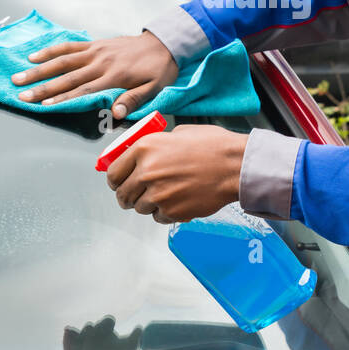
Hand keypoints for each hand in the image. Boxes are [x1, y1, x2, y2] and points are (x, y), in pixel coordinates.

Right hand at [10, 31, 178, 118]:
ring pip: (62, 60)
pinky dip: (51, 50)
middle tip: (21, 94)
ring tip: (19, 75)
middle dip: (42, 86)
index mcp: (114, 76)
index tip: (43, 104)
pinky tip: (35, 56)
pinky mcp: (94, 44)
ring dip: (39, 68)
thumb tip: (115, 113)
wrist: (164, 43)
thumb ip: (133, 100)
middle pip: (66, 76)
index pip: (83, 90)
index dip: (62, 98)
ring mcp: (95, 51)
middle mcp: (100, 62)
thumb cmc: (158, 70)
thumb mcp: (154, 89)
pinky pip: (70, 46)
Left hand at [105, 124, 247, 223]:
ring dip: (148, 203)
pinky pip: (157, 217)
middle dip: (128, 195)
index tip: (118, 182)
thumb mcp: (178, 133)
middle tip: (137, 194)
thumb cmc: (212, 147)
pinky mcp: (172, 211)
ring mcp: (158, 194)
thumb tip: (142, 155)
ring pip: (139, 208)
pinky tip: (176, 200)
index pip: (113, 173)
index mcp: (145, 148)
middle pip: (122, 194)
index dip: (115, 180)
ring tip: (164, 194)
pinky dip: (164, 212)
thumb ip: (155, 145)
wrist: (234, 166)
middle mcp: (147, 172)